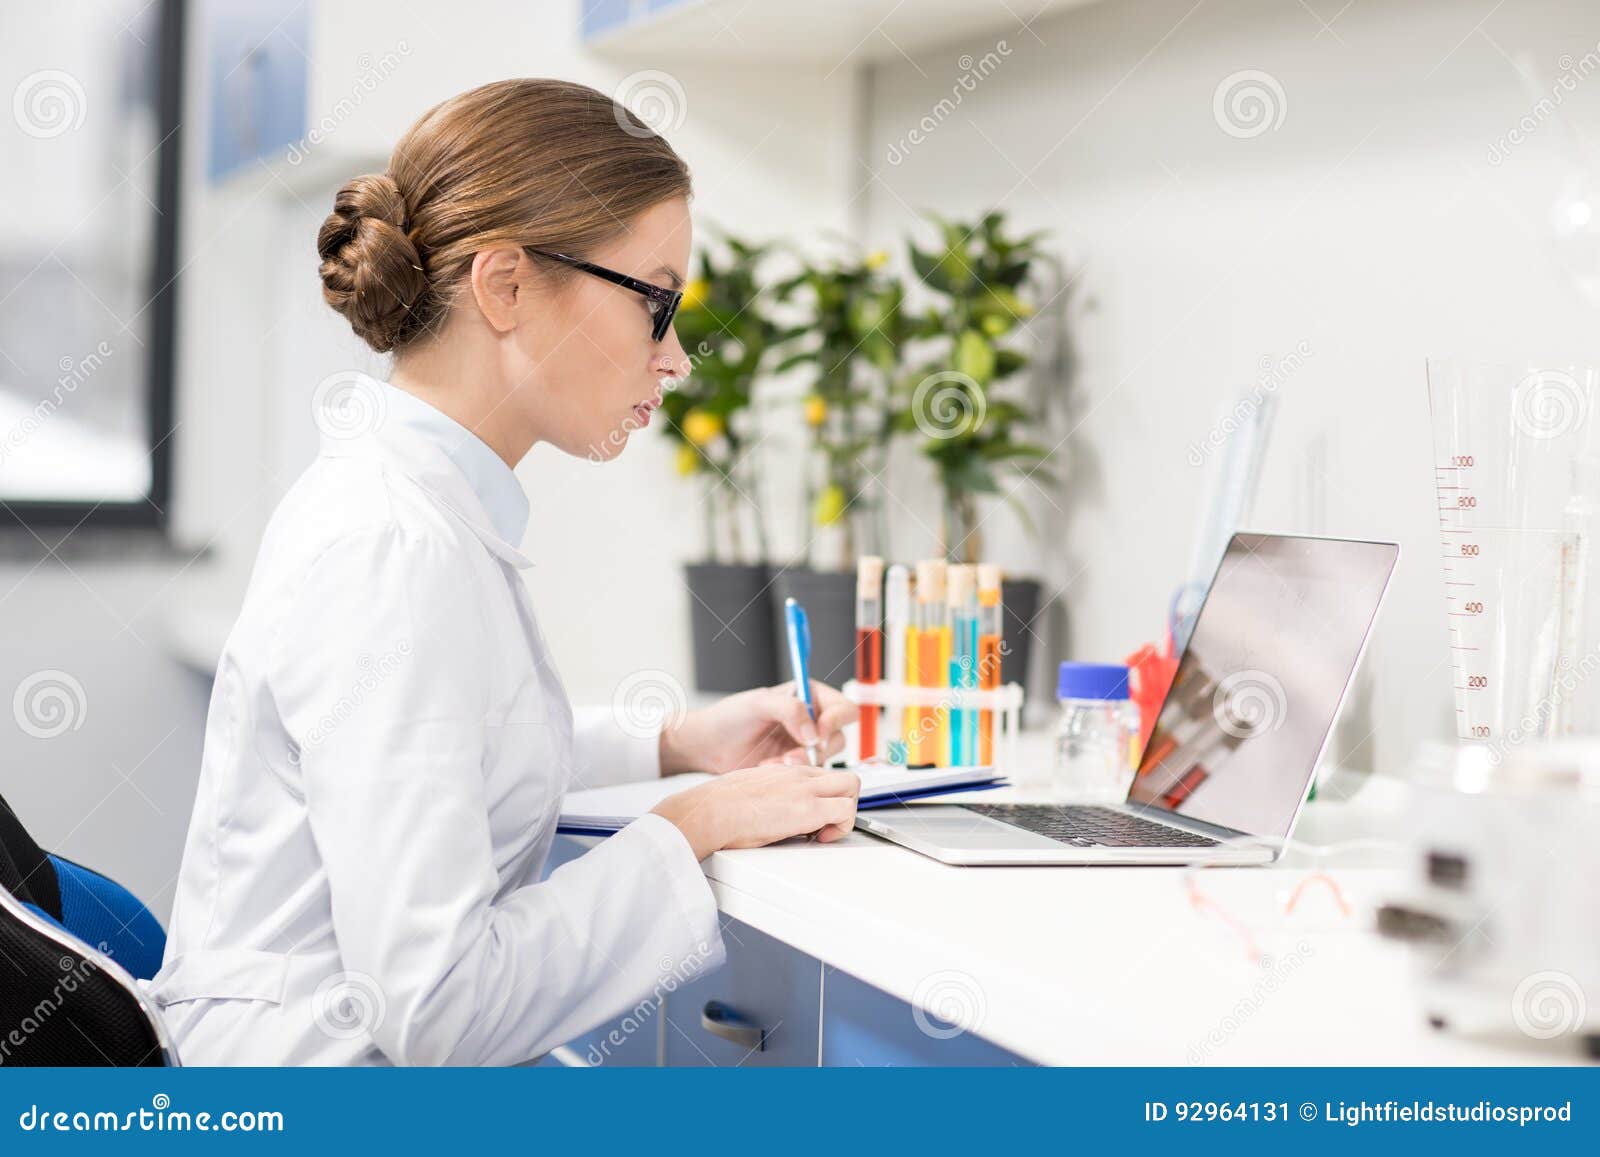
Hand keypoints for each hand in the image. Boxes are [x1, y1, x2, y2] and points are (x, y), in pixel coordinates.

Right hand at [651, 765, 860, 859]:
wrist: (710, 810)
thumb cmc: (718, 806)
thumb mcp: (750, 790)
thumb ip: (770, 795)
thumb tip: (773, 812)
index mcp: (785, 771)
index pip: (822, 775)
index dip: (825, 796)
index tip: (815, 816)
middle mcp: (799, 775)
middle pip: (844, 777)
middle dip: (845, 800)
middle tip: (828, 823)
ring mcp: (806, 789)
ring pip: (853, 786)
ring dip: (846, 812)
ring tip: (825, 832)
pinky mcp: (808, 808)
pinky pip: (846, 811)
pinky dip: (842, 826)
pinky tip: (819, 838)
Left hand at [659, 681, 857, 774]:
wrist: (709, 746)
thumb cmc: (730, 717)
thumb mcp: (758, 703)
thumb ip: (790, 710)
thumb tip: (813, 731)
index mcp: (808, 697)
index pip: (842, 708)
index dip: (836, 721)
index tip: (817, 733)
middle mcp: (810, 721)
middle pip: (838, 737)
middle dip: (817, 749)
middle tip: (793, 754)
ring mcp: (803, 746)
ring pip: (823, 759)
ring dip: (801, 763)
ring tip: (776, 762)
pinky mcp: (793, 766)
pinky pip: (806, 775)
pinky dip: (790, 774)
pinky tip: (768, 768)